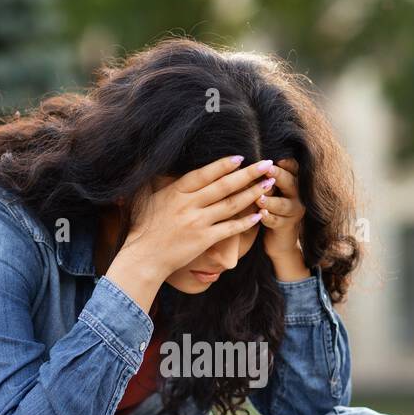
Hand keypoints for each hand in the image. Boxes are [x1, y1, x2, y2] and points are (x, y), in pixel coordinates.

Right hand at [114, 155, 272, 283]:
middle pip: (224, 186)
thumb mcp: (147, 198)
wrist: (144, 257)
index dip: (223, 165)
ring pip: (231, 204)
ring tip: (269, 184)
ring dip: (253, 193)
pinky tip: (259, 214)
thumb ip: (159, 180)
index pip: (204, 174)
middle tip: (267, 164)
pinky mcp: (204, 239)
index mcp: (176, 191)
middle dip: (248, 173)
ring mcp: (197, 222)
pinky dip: (246, 221)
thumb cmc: (145, 228)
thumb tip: (155, 160)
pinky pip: (230, 228)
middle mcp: (188, 204)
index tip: (241, 157)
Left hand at [256, 157, 309, 279]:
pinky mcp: (287, 227)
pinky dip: (269, 218)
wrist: (277, 239)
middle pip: (290, 183)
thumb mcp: (268, 189)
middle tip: (267, 170)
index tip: (276, 157)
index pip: (293, 168)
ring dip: (271, 200)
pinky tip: (261, 215)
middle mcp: (297, 195)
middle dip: (279, 176)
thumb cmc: (269, 206)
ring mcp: (294, 212)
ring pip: (283, 204)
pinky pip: (278, 222)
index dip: (287, 162)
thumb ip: (262, 176)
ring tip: (260, 198)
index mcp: (292, 182)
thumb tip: (241, 160)